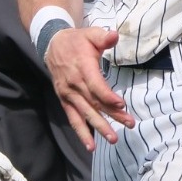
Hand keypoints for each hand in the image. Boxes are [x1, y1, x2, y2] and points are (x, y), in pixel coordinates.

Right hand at [45, 26, 134, 149]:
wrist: (52, 45)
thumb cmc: (77, 40)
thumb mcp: (90, 34)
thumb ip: (103, 36)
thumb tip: (114, 35)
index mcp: (82, 67)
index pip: (95, 85)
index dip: (108, 96)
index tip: (121, 105)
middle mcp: (74, 83)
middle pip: (94, 102)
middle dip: (112, 115)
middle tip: (129, 124)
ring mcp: (68, 94)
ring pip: (85, 113)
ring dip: (99, 127)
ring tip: (112, 139)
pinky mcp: (65, 100)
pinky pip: (73, 118)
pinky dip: (81, 132)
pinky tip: (91, 146)